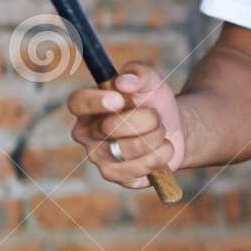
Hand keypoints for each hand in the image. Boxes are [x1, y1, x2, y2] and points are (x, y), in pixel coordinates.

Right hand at [68, 61, 185, 189]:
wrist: (174, 129)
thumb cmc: (154, 102)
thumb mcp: (151, 81)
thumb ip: (138, 73)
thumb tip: (122, 81)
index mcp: (87, 107)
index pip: (77, 103)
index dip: (95, 102)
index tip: (118, 99)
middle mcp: (88, 135)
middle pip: (111, 127)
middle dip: (145, 118)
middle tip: (155, 115)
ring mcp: (101, 159)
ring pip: (129, 149)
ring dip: (156, 136)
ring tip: (160, 131)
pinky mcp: (119, 177)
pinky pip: (140, 169)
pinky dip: (160, 156)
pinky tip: (163, 148)